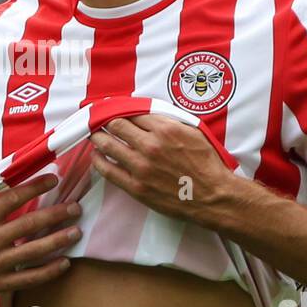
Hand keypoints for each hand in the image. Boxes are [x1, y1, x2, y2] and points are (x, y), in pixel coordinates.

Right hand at [0, 173, 82, 303]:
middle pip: (29, 224)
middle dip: (56, 214)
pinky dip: (49, 271)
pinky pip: (29, 278)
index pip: (12, 198)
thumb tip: (3, 177)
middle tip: (75, 207)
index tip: (54, 179)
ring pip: (33, 251)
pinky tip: (64, 263)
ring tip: (76, 231)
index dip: (35, 187)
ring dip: (58, 240)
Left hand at [89, 115, 233, 221]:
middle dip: (106, 121)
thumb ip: (168, 122)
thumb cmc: (206, 164)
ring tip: (94, 135)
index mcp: (165, 129)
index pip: (132, 113)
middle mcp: (150, 145)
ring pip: (108, 145)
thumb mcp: (192, 133)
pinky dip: (98, 161)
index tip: (113, 110)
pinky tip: (96, 156)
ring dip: (98, 137)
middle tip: (100, 121)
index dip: (120, 110)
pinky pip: (108, 171)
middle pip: (116, 125)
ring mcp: (141, 167)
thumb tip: (146, 115)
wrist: (212, 196)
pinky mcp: (136, 187)